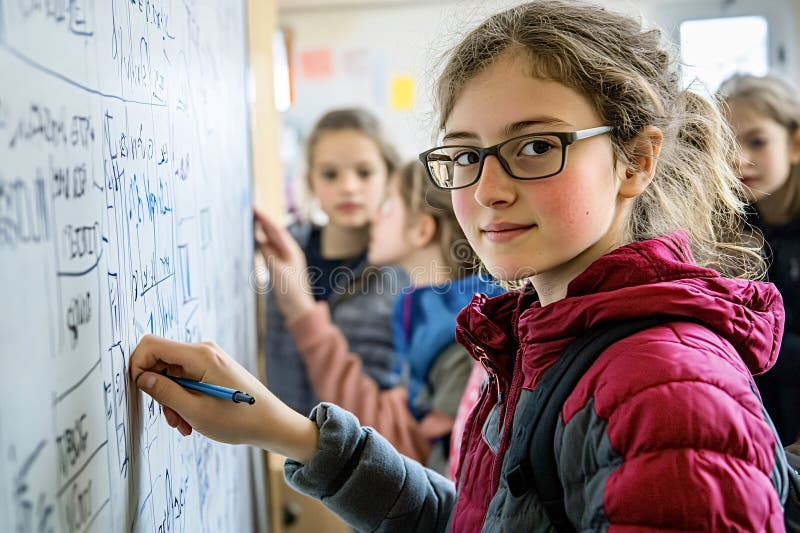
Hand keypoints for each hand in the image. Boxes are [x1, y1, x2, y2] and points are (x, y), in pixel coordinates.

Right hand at [130, 335, 318, 461]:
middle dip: (158, 391)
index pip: (151, 345)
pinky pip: (186, 379)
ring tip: (185, 425)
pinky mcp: (213, 368)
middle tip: (170, 419)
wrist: (271, 423)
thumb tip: (141, 378)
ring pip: (172, 374)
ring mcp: (209, 359)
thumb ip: (164, 392)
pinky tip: (192, 420)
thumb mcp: (194, 411)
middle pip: (161, 361)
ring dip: (172, 400)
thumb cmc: (238, 420)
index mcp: (199, 355)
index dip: (136, 365)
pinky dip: (183, 399)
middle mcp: (203, 351)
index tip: (137, 391)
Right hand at [253, 207, 314, 321]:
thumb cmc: (290, 290)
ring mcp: (286, 259)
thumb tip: (259, 237)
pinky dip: (263, 243)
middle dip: (264, 221)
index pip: (276, 230)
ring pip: (273, 241)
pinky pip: (271, 250)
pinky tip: (257, 241)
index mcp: (291, 250)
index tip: (253, 209)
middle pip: (275, 233)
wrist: (298, 308)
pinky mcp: (282, 267)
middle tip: (251, 212)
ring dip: (263, 231)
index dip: (264, 219)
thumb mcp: (276, 270)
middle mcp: (290, 252)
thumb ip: (268, 252)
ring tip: (252, 221)